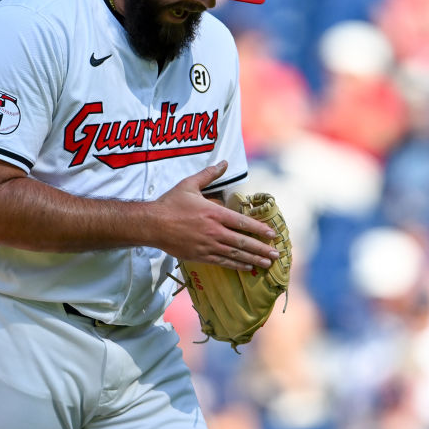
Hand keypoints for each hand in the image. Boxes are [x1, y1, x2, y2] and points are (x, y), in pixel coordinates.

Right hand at [152, 161, 278, 270]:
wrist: (152, 224)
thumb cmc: (170, 203)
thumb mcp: (190, 184)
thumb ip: (209, 174)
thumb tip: (224, 162)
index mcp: (214, 213)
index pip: (242, 223)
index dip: (259, 229)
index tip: (272, 235)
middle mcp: (214, 231)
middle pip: (243, 242)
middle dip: (262, 249)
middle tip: (276, 255)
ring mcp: (207, 245)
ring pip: (235, 255)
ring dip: (253, 259)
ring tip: (267, 264)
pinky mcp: (200, 256)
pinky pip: (222, 262)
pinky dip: (236, 265)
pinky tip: (246, 267)